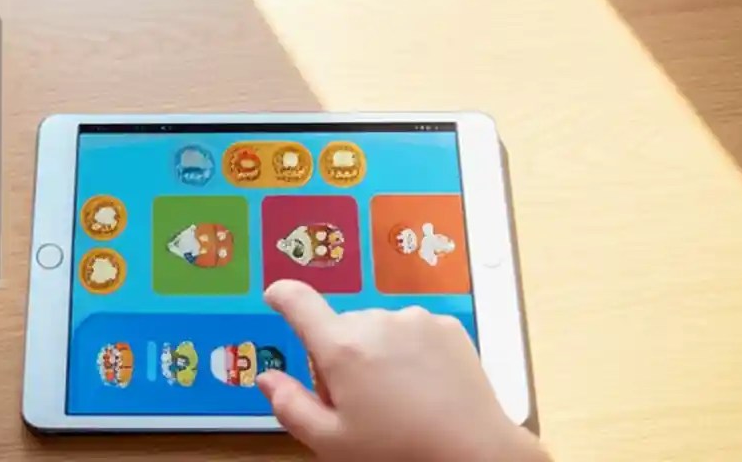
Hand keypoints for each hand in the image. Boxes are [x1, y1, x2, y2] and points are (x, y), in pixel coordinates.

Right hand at [258, 280, 546, 461]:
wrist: (475, 453)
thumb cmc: (399, 451)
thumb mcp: (331, 442)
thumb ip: (290, 406)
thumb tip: (266, 378)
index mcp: (341, 347)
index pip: (298, 301)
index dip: (281, 296)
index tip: (276, 297)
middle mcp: (376, 321)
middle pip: (341, 329)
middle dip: (340, 357)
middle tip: (357, 401)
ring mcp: (414, 320)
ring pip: (377, 329)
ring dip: (377, 353)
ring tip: (397, 398)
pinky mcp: (445, 326)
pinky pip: (412, 331)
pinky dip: (410, 352)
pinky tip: (422, 387)